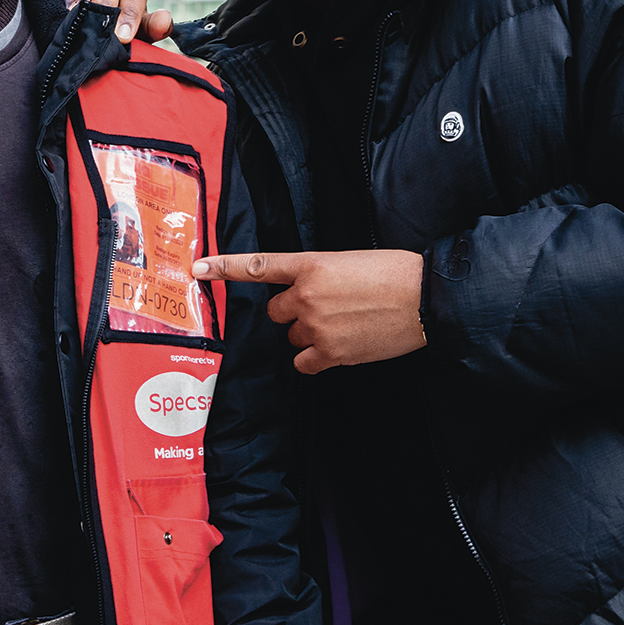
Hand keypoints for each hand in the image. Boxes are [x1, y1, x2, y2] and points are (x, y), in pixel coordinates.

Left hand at [193, 250, 426, 374]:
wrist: (425, 299)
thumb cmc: (393, 275)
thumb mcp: (348, 262)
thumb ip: (317, 276)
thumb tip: (303, 297)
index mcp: (312, 264)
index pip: (259, 265)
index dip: (225, 266)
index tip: (198, 268)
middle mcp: (307, 294)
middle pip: (276, 312)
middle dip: (295, 312)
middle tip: (328, 308)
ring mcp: (316, 325)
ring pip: (292, 337)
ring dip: (310, 334)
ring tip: (344, 324)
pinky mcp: (330, 353)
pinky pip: (303, 362)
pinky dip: (316, 359)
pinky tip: (340, 347)